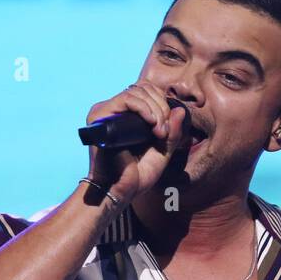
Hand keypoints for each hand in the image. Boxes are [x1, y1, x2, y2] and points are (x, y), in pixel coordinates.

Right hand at [84, 80, 189, 205]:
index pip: (147, 93)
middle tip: (164, 132)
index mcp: (127, 118)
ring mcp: (106, 112)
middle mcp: (115, 112)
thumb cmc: (136, 176)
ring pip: (137, 91)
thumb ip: (172, 133)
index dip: (163, 105)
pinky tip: (152, 123)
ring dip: (156, 110)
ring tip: (158, 133)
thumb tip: (180, 111)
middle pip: (144, 88)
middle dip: (161, 107)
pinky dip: (144, 108)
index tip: (167, 130)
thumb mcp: (162, 153)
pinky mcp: (100, 116)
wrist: (119, 190)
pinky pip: (127, 98)